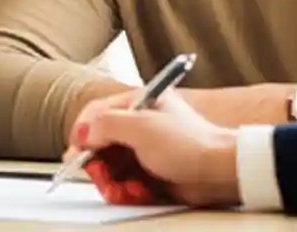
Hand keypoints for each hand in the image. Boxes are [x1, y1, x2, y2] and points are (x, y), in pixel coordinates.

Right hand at [67, 91, 240, 207]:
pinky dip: (126, 191)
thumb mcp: (141, 126)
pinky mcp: (148, 173)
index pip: (95, 113)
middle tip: (102, 176)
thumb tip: (82, 132)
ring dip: (112, 182)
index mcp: (136, 103)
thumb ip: (106, 124)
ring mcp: (142, 150)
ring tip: (125, 189)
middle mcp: (137, 125)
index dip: (82, 133)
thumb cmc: (189, 143)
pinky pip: (123, 183)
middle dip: (97, 164)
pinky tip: (137, 193)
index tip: (77, 153)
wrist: (218, 172)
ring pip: (109, 168)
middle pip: (98, 145)